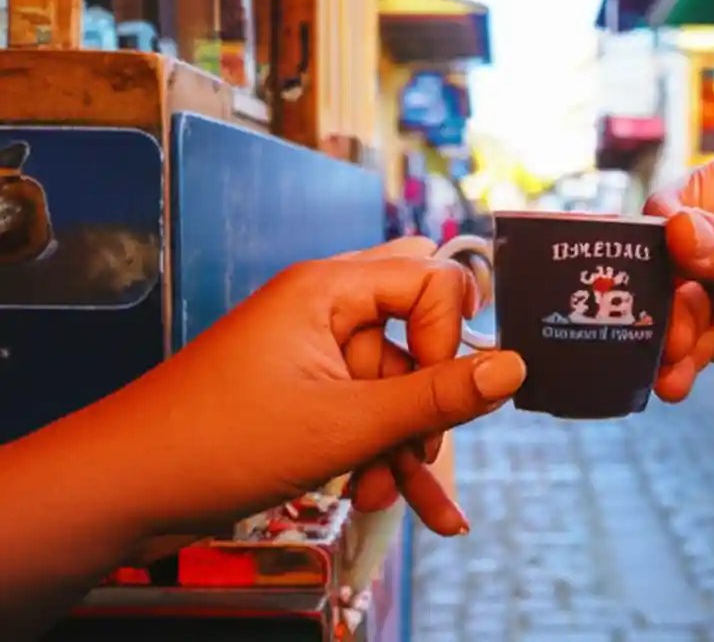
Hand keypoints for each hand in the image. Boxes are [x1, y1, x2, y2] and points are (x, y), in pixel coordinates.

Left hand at [83, 238, 525, 542]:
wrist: (125, 491)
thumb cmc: (219, 441)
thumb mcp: (347, 425)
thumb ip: (439, 398)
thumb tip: (516, 368)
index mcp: (328, 289)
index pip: (431, 279)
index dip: (450, 339)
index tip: (438, 394)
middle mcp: (324, 312)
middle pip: (417, 336)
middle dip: (432, 400)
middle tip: (425, 442)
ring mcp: (312, 358)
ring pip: (393, 391)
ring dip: (403, 446)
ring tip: (392, 497)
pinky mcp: (302, 399)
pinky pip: (365, 418)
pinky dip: (384, 457)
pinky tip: (407, 506)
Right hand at [649, 157, 713, 399]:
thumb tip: (673, 230)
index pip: (668, 207)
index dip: (653, 242)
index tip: (656, 278)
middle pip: (656, 264)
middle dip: (650, 301)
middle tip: (663, 333)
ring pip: (664, 311)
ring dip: (660, 340)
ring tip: (673, 365)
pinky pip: (683, 347)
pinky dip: (674, 365)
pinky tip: (675, 384)